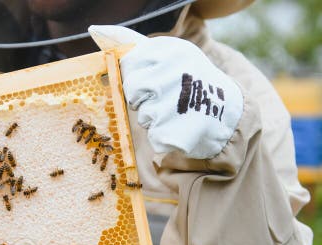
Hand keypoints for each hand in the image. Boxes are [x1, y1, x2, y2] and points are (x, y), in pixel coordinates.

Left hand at [89, 25, 242, 159]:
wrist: (227, 111)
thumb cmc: (186, 80)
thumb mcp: (163, 53)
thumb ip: (128, 42)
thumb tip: (94, 30)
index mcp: (168, 50)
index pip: (128, 66)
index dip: (139, 78)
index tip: (157, 78)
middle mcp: (173, 72)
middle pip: (132, 92)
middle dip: (144, 99)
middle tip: (169, 97)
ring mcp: (175, 102)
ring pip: (143, 116)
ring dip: (155, 119)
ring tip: (177, 112)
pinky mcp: (175, 130)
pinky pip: (155, 137)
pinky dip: (165, 137)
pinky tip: (182, 127)